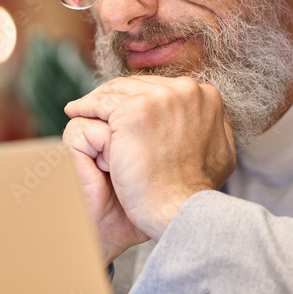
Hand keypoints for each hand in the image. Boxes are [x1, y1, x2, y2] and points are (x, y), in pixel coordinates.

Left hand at [65, 76, 236, 241]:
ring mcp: (160, 98)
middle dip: (118, 95)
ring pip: (119, 90)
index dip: (141, 98)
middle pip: (140, 85)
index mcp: (206, 95)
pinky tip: (74, 112)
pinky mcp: (135, 111)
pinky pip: (101, 103)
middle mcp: (186, 89)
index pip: (163, 88)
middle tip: (98, 106)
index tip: (125, 108)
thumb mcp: (217, 149)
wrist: (181, 208)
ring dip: (99, 99)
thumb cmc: (195, 189)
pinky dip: (85, 106)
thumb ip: (209, 126)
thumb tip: (201, 117)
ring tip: (81, 108)